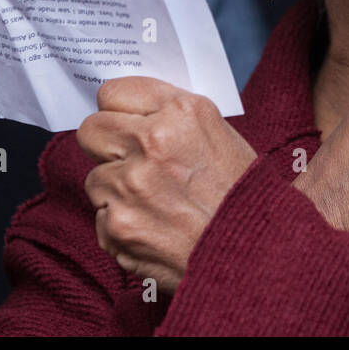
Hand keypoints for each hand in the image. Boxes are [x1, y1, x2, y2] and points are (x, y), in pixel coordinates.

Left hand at [77, 77, 256, 294]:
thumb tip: (131, 111)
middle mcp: (152, 142)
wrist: (257, 256)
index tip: (127, 125)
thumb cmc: (244, 196)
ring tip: (156, 204)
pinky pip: (102, 218)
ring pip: (95, 178)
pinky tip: (154, 229)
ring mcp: (130, 185)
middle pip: (91, 130)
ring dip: (117, 191)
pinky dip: (121, 226)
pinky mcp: (117, 226)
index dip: (120, 112)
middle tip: (131, 163)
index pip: (112, 93)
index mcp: (182, 112)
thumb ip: (173, 115)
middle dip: (107, 146)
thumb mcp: (221, 134)